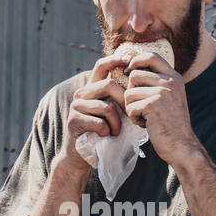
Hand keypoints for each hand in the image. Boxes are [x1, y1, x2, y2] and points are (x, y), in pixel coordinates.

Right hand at [54, 55, 131, 174]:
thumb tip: (141, 84)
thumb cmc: (103, 133)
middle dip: (124, 101)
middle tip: (131, 115)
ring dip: (117, 123)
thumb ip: (120, 99)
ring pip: (106, 106)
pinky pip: (99, 122)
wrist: (82, 155)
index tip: (129, 59)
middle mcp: (82, 93)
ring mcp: (76, 106)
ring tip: (116, 132)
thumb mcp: (113, 113)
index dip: (115, 60)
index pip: (101, 66)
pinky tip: (105, 136)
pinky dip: (107, 131)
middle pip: (109, 85)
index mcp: (92, 89)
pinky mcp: (74, 120)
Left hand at [123, 51, 202, 168]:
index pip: (151, 56)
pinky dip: (134, 118)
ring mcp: (163, 92)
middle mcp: (170, 82)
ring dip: (131, 107)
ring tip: (144, 117)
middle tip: (141, 107)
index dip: (136, 60)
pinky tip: (146, 124)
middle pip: (134, 75)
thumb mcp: (170, 97)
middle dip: (131, 93)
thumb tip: (131, 69)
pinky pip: (130, 107)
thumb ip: (158, 83)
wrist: (182, 145)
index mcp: (174, 77)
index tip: (128, 71)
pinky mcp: (153, 105)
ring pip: (129, 92)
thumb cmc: (171, 124)